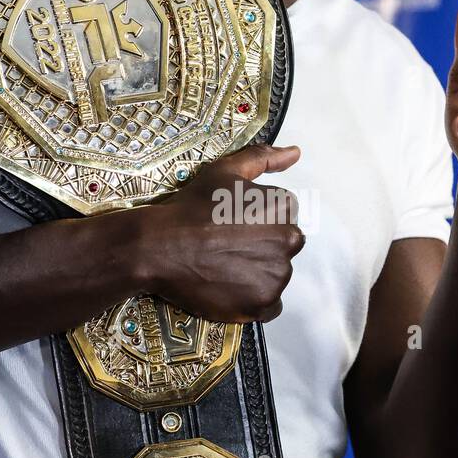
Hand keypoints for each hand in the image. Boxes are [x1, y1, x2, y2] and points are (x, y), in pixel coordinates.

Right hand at [131, 143, 303, 321]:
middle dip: (261, 248)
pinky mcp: (263, 303)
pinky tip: (228, 287)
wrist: (160, 247)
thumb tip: (296, 153)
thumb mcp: (225, 171)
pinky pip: (270, 305)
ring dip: (257, 274)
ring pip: (276, 275)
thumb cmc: (192, 207)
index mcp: (284, 207)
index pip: (283, 218)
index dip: (255, 222)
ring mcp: (277, 275)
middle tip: (226, 247)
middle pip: (283, 247)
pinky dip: (253, 299)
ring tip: (224, 266)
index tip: (232, 225)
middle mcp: (289, 240)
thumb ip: (264, 158)